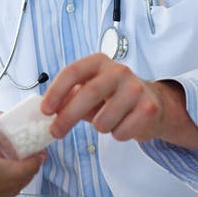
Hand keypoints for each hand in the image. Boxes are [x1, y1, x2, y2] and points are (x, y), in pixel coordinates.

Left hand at [41, 53, 187, 143]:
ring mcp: (136, 88)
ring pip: (104, 119)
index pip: (73, 72)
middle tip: (55, 132)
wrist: (152, 103)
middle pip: (88, 93)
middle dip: (67, 117)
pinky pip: (121, 132)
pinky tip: (124, 125)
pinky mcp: (148, 108)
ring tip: (106, 121)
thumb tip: (46, 110)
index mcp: (99, 62)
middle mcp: (119, 70)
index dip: (56, 92)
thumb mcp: (88, 91)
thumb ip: (68, 97)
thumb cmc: (113, 97)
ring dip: (99, 127)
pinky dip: (117, 135)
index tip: (45, 110)